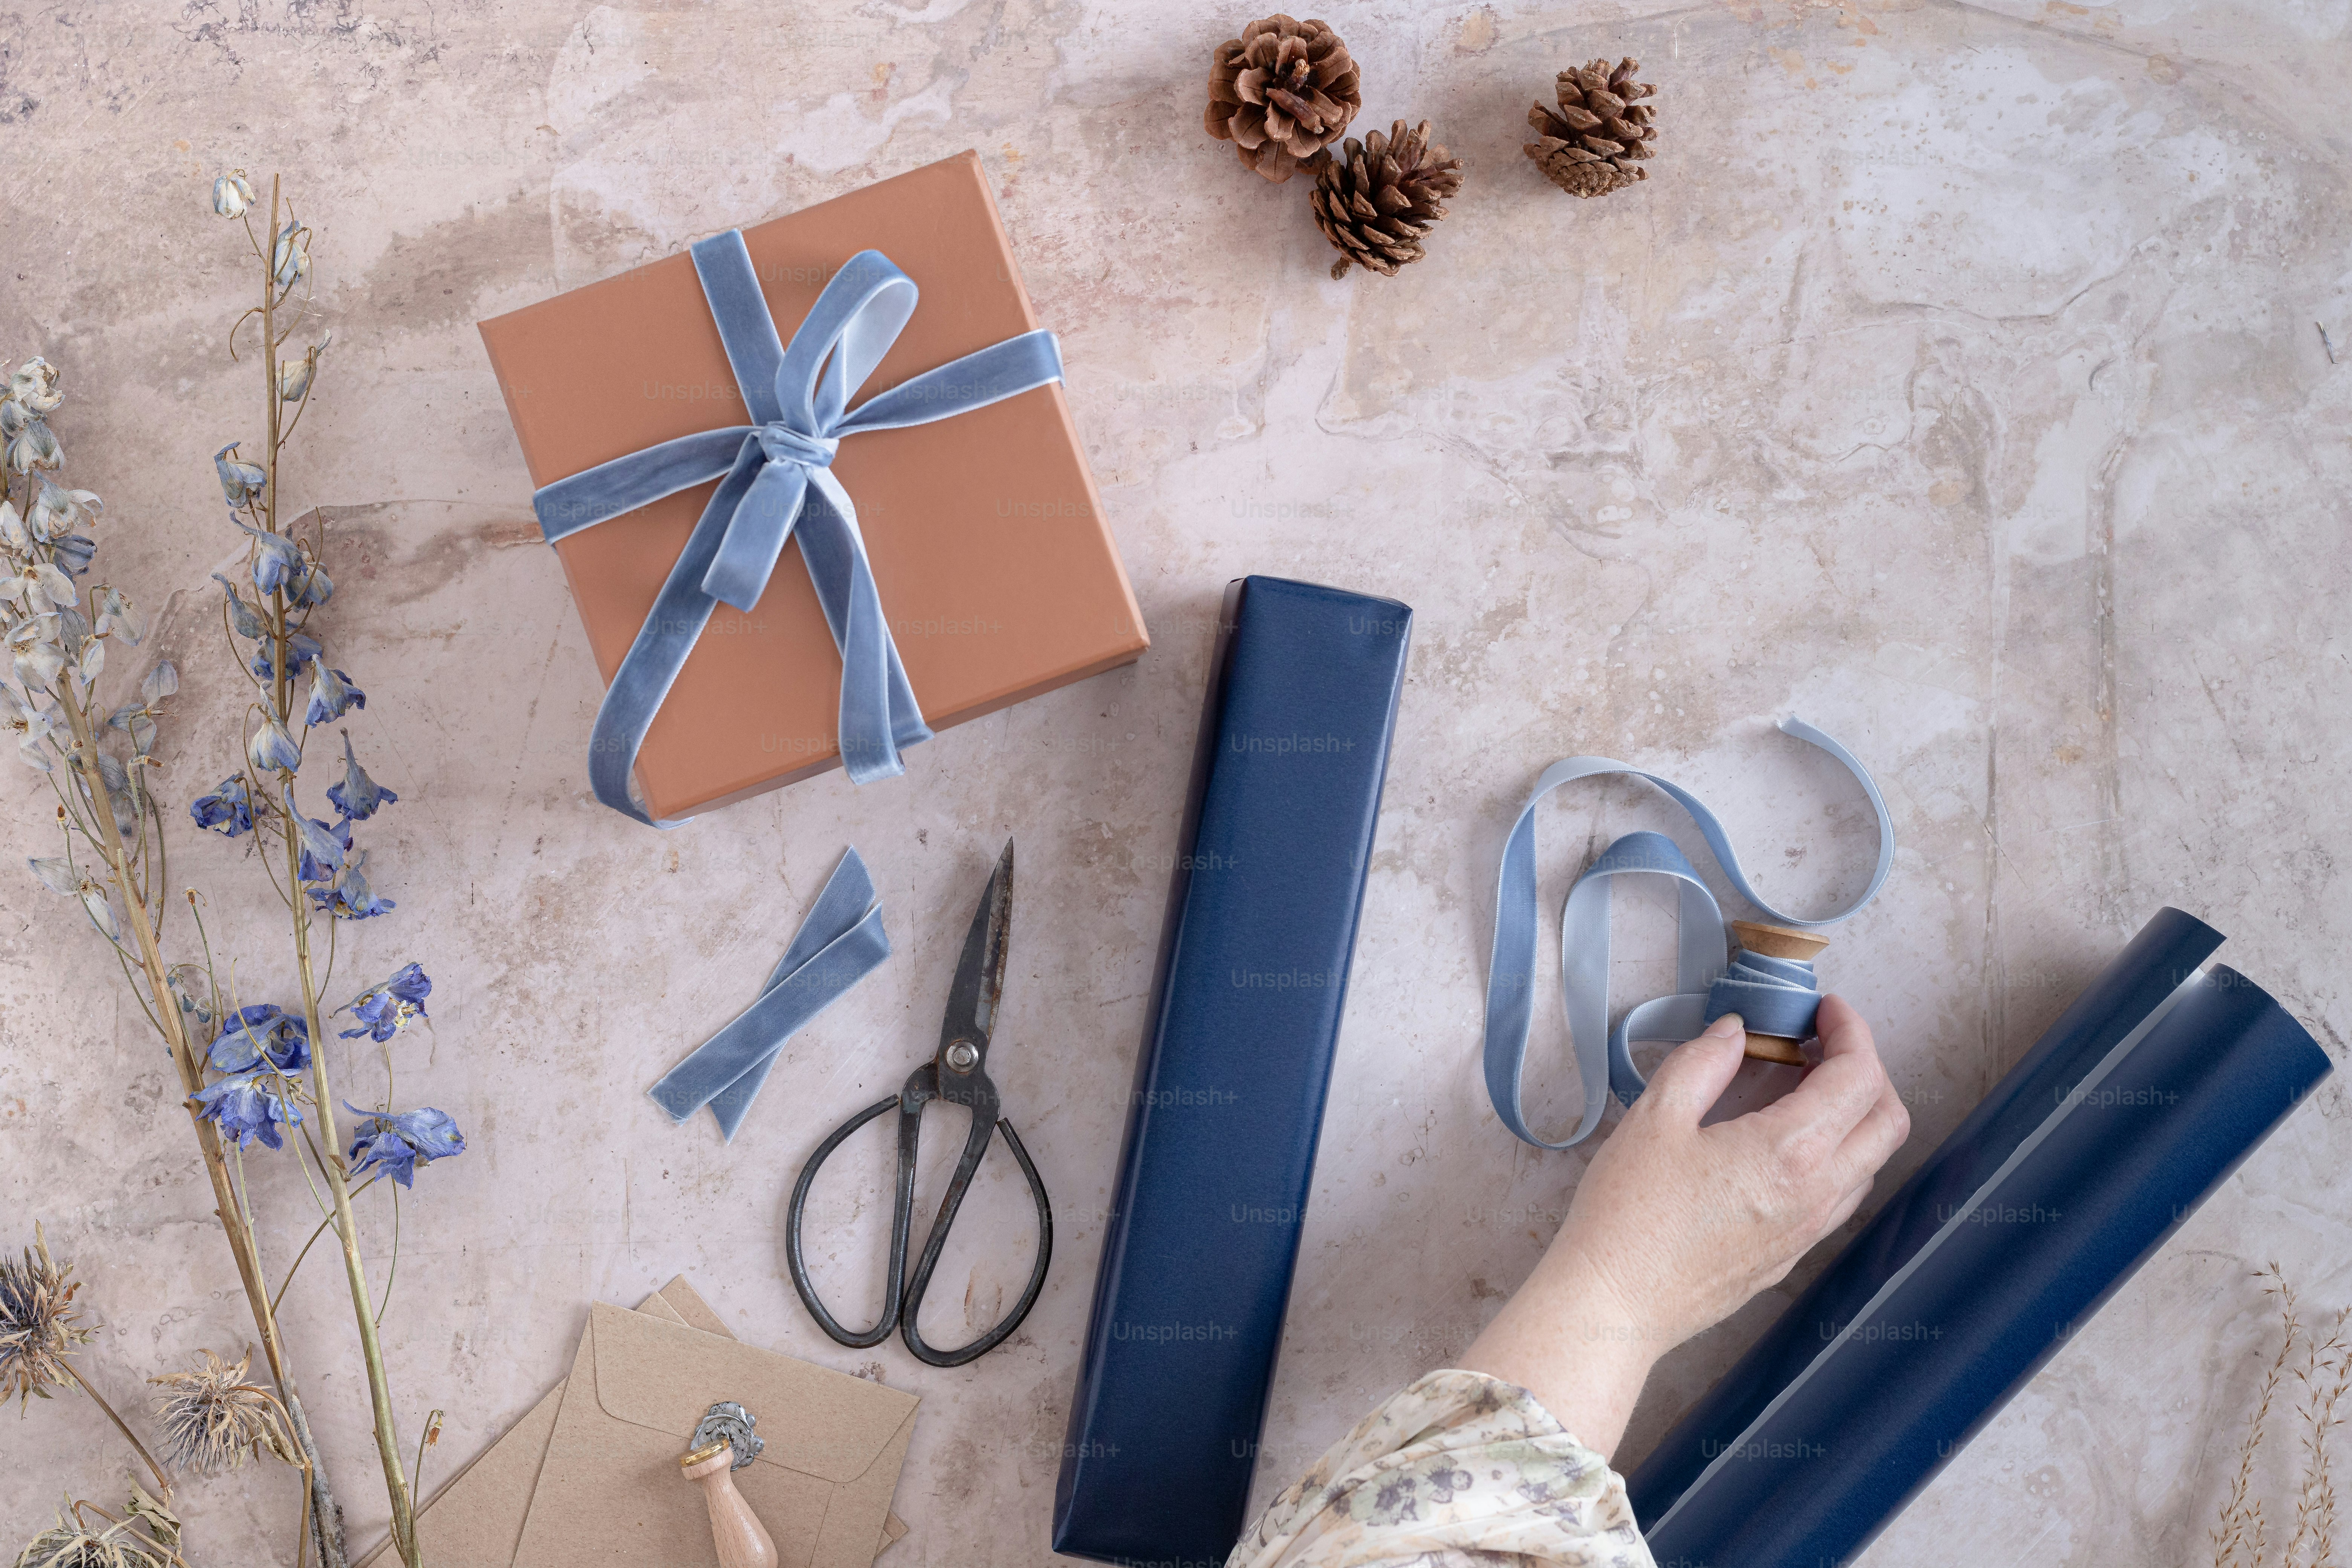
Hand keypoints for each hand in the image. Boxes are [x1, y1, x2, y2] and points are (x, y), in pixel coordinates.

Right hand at [1458, 997, 1908, 1457]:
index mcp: (1789, 1152)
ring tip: (1805, 1088)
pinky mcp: (1791, 1255)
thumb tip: (1735, 1033)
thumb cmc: (1627, 1212)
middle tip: (1822, 1045)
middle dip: (1868, 1070)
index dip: (1851, 1032)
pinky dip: (1837, 1154)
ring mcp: (1808, 1230)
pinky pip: (1842, 1196)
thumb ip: (1703, 1063)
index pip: (1859, 1077)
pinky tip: (1787, 1142)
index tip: (1824, 1010)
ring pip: (1871, 1162)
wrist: (1614, 1303)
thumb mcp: (1656, 1118)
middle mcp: (1816, 1193)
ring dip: (1857, 1115)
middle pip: (1888, 1121)